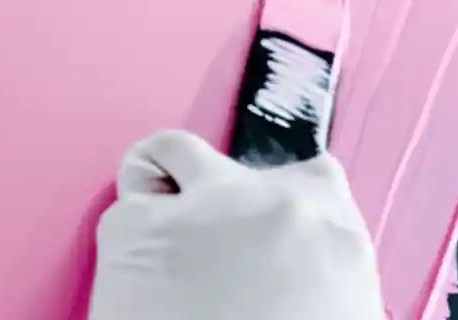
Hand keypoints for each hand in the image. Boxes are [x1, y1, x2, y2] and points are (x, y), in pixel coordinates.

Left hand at [87, 130, 384, 319]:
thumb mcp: (336, 312)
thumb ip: (317, 270)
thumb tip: (290, 268)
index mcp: (335, 231)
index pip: (311, 175)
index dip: (278, 199)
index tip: (256, 216)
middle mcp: (272, 204)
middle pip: (233, 158)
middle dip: (211, 188)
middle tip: (197, 233)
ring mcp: (204, 207)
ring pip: (166, 154)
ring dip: (158, 192)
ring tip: (153, 237)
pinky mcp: (140, 229)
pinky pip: (122, 210)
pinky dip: (123, 242)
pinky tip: (133, 279)